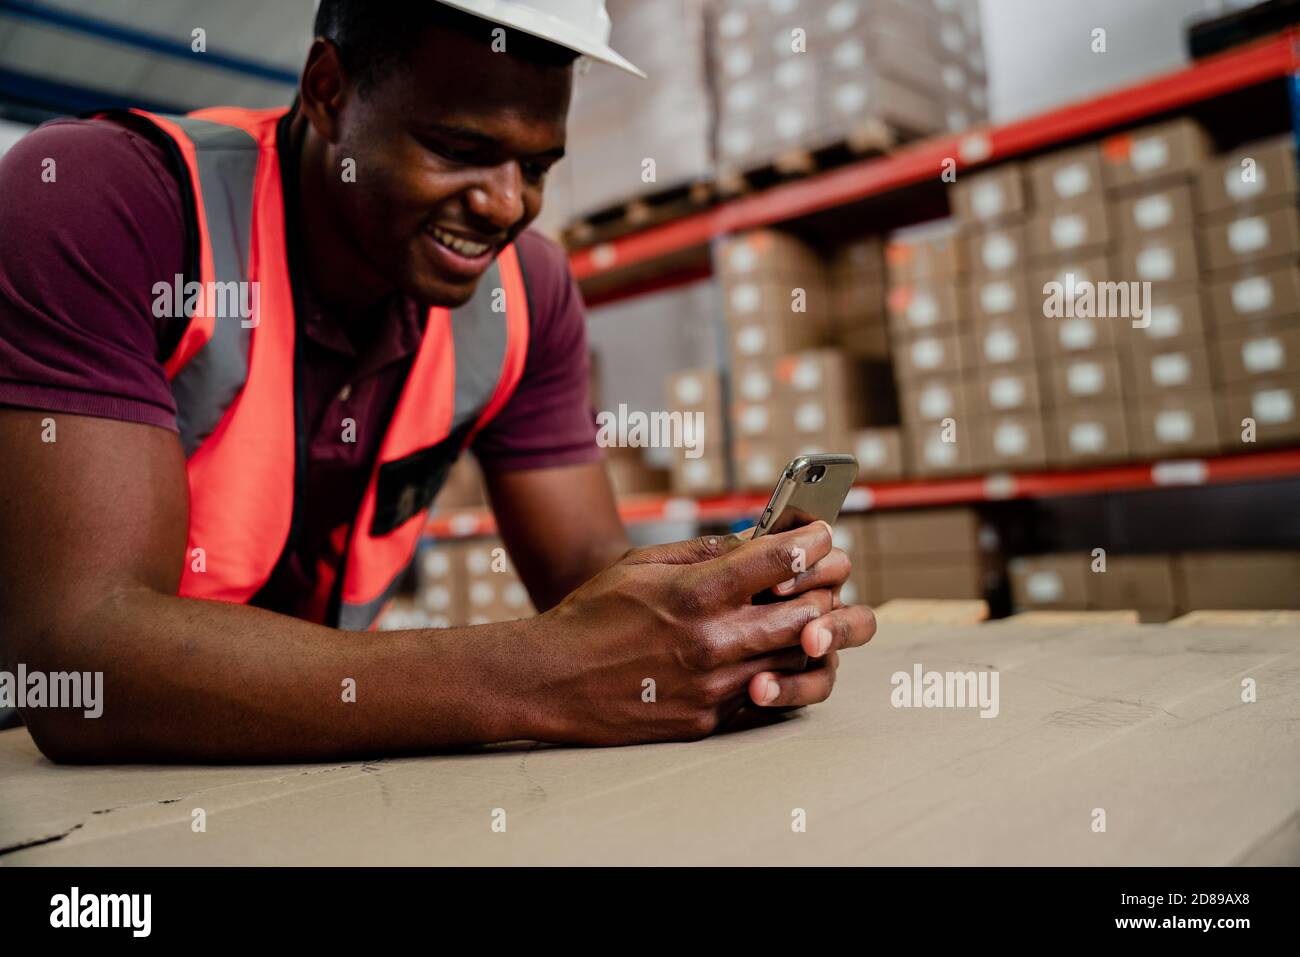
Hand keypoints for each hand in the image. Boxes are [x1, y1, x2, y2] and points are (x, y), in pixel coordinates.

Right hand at [525, 522, 876, 744]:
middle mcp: (712, 642)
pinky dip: (771, 668)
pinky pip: (763, 692)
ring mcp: (714, 687)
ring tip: (796, 615)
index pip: (781, 560)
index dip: (812, 540)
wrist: (551, 680)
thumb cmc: (592, 614)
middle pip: (805, 613)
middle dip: (821, 590)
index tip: (821, 533)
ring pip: (793, 658)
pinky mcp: (709, 719)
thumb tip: (754, 540)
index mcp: (695, 594)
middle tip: (818, 577)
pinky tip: (759, 651)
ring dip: (804, 633)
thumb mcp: (641, 564)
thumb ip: (703, 551)